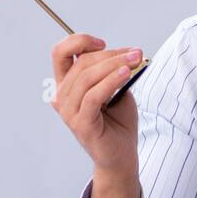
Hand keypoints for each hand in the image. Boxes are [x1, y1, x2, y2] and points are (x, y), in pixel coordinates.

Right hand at [50, 33, 142, 175]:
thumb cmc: (118, 123)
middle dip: (110, 54)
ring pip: (87, 77)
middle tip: (136, 53)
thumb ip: (112, 71)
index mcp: (66, 86)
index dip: (79, 41)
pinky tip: (126, 73)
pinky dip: (111, 81)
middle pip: (80, 63)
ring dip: (114, 64)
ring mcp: (69, 112)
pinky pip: (93, 96)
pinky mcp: (81, 124)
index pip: (60, 53)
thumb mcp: (116, 89)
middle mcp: (62, 97)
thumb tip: (124, 52)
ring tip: (136, 61)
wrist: (122, 155)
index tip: (103, 43)